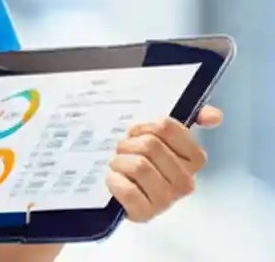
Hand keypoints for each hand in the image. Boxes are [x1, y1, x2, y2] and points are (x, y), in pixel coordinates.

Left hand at [107, 105, 223, 222]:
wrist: (118, 183)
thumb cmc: (142, 155)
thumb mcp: (163, 132)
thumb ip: (194, 116)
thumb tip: (214, 116)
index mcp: (195, 159)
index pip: (165, 127)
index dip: (144, 126)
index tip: (139, 134)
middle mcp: (185, 181)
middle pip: (150, 145)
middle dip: (129, 144)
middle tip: (126, 151)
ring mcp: (167, 199)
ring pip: (139, 166)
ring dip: (120, 161)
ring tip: (119, 165)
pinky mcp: (145, 213)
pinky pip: (127, 190)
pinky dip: (115, 181)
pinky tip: (116, 180)